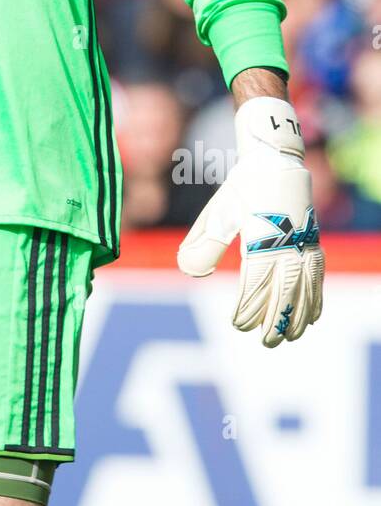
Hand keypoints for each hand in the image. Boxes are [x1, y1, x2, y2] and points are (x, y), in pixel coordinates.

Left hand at [177, 97, 323, 346]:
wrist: (274, 162)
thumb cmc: (241, 189)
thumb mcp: (217, 214)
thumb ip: (202, 244)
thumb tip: (189, 271)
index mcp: (260, 242)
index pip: (255, 287)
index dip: (247, 310)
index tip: (237, 324)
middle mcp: (285, 247)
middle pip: (284, 295)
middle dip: (275, 322)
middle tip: (266, 343)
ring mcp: (302, 246)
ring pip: (304, 290)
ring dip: (297, 316)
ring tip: (289, 337)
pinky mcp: (313, 243)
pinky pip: (317, 278)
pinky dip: (316, 299)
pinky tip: (312, 316)